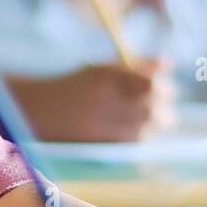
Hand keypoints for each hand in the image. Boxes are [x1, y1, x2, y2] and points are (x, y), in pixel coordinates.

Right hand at [12, 58, 176, 141]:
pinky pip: (131, 142)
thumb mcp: (102, 69)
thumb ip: (137, 66)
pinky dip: (141, 137)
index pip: (150, 82)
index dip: (163, 86)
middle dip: (163, 107)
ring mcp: (99, 122)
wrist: (38, 110)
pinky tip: (138, 132)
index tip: (165, 87)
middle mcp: (102, 98)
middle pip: (151, 106)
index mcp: (105, 75)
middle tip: (165, 107)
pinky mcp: (97, 142)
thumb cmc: (76, 86)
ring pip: (144, 127)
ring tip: (153, 120)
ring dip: (155, 124)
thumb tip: (169, 63)